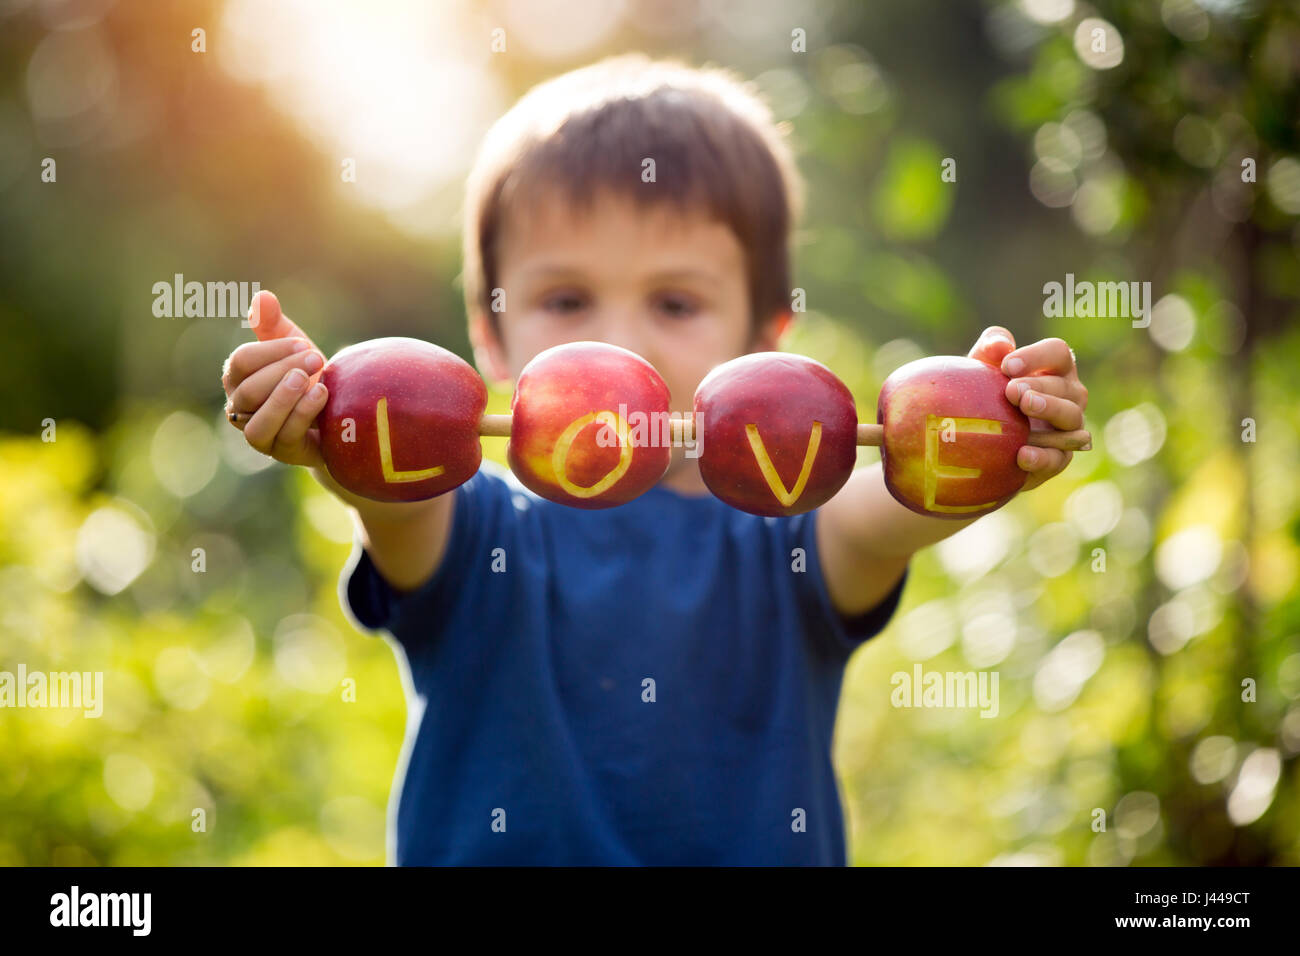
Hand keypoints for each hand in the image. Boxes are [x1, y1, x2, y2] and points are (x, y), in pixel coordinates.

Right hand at [221, 290, 329, 468]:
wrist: (339, 416)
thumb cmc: (309, 378)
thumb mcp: (293, 349)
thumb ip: (275, 325)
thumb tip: (262, 297)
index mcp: (239, 380)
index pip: (240, 363)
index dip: (269, 352)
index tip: (301, 343)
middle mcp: (241, 410)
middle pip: (247, 392)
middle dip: (281, 371)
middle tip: (313, 358)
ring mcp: (261, 436)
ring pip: (256, 424)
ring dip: (282, 399)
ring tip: (308, 380)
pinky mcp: (284, 452)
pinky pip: (284, 437)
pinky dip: (302, 414)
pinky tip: (322, 394)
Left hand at [967, 327, 1088, 492]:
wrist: (977, 441)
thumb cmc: (985, 393)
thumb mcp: (982, 368)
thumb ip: (990, 348)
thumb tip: (1000, 345)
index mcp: (1055, 369)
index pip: (1058, 353)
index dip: (1036, 356)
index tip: (1007, 366)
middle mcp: (1069, 396)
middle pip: (1066, 387)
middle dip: (1040, 386)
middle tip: (1012, 390)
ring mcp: (1068, 428)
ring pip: (1071, 417)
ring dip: (1050, 410)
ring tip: (1024, 407)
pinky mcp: (1059, 458)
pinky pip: (1058, 458)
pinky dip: (1042, 456)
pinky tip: (1022, 454)